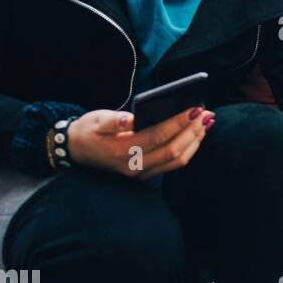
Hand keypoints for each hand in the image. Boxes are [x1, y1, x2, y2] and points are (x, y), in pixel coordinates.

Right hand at [67, 107, 213, 178]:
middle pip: (172, 151)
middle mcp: (133, 166)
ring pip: (176, 161)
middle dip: (193, 131)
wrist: (76, 150)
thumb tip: (130, 118)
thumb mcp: (95, 120)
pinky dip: (189, 149)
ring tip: (207, 122)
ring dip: (195, 141)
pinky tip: (197, 134)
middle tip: (207, 114)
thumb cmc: (88, 130)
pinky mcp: (146, 173)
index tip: (195, 109)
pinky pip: (173, 164)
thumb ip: (113, 120)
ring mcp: (140, 172)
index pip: (157, 136)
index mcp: (121, 150)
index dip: (178, 122)